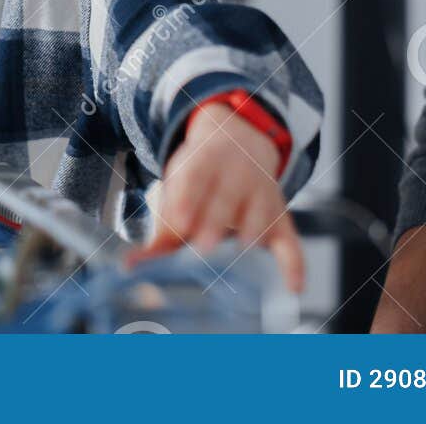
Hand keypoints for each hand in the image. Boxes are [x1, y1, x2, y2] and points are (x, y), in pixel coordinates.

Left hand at [127, 101, 305, 292]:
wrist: (238, 139)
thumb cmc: (200, 175)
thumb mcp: (179, 187)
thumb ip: (161, 230)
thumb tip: (130, 266)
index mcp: (204, 164)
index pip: (194, 181)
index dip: (187, 202)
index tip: (179, 224)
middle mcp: (236, 176)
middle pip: (226, 200)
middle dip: (215, 222)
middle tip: (203, 246)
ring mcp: (261, 196)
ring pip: (260, 216)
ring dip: (252, 236)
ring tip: (241, 260)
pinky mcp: (280, 217)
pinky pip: (291, 241)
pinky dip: (295, 264)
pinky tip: (293, 287)